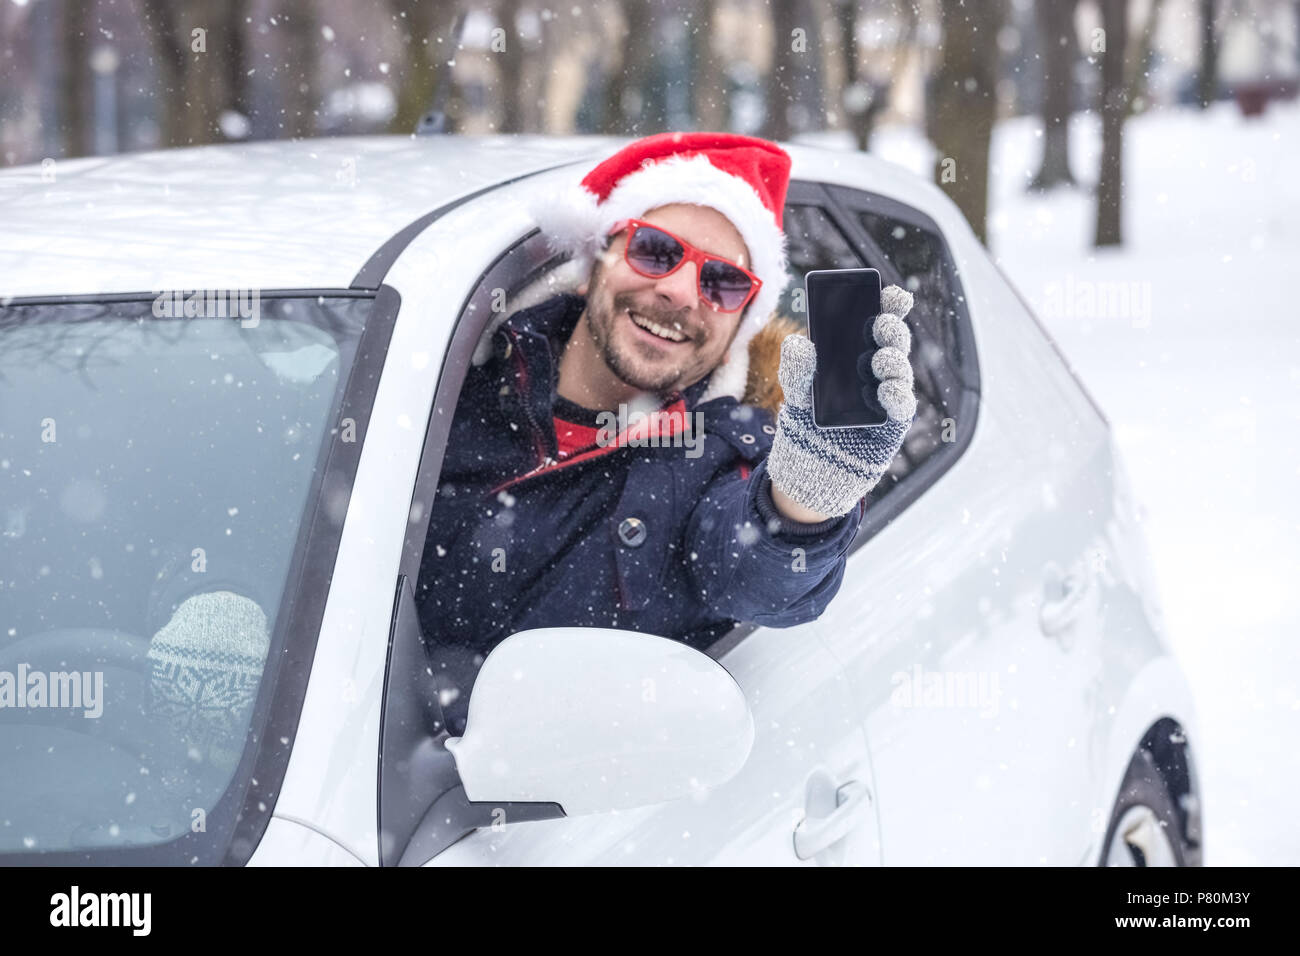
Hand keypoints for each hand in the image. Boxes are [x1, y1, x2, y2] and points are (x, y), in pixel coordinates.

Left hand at [766, 285, 916, 518]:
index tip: (889, 293)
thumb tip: (800, 343)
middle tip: (880, 323)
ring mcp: (886, 397)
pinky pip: (902, 407)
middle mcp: (876, 372)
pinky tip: (888, 391)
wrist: (810, 469)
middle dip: (891, 329)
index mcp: (857, 354)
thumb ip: (796, 369)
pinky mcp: (891, 426)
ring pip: (900, 371)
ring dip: (893, 360)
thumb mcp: (796, 393)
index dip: (889, 305)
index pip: (878, 323)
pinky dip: (898, 396)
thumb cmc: (808, 423)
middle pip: (893, 342)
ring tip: (880, 359)